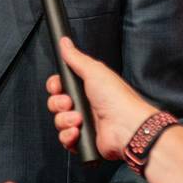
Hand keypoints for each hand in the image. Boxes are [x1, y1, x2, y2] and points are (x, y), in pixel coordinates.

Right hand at [46, 36, 156, 160]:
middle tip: (70, 103)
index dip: (55, 87)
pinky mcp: (83, 139)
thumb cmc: (117, 99)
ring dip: (65, 120)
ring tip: (79, 119)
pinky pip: (64, 139)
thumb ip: (76, 57)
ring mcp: (84, 123)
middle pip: (55, 103)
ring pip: (58, 121)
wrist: (127, 127)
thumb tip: (65, 42)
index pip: (60, 86)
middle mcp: (84, 104)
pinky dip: (68, 136)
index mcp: (86, 87)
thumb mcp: (94, 71)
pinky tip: (78, 131)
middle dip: (59, 104)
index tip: (58, 87)